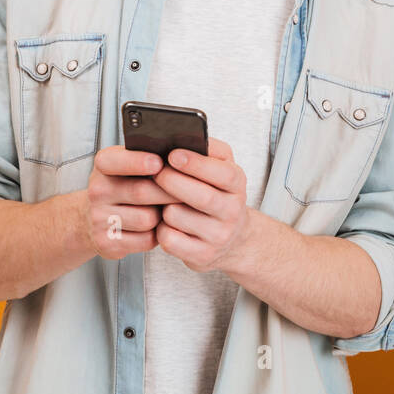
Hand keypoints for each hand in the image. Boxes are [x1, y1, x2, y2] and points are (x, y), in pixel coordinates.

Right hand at [84, 145, 179, 259]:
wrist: (95, 217)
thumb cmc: (126, 185)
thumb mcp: (130, 164)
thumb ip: (151, 155)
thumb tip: (182, 156)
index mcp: (103, 164)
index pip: (115, 161)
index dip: (137, 162)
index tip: (158, 163)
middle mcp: (97, 190)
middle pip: (141, 192)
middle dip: (169, 192)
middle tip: (191, 190)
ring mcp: (99, 218)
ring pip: (146, 218)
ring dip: (164, 215)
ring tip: (170, 209)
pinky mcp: (107, 242)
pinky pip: (145, 240)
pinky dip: (158, 234)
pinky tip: (159, 226)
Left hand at [152, 137, 251, 272]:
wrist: (232, 238)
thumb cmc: (218, 195)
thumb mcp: (222, 169)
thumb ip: (207, 151)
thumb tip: (181, 137)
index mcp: (237, 184)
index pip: (223, 173)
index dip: (196, 163)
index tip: (172, 154)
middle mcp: (233, 212)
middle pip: (202, 196)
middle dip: (173, 182)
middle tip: (156, 172)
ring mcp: (219, 236)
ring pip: (179, 217)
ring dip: (162, 206)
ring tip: (161, 200)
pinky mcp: (202, 256)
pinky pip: (170, 240)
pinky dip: (160, 229)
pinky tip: (163, 222)